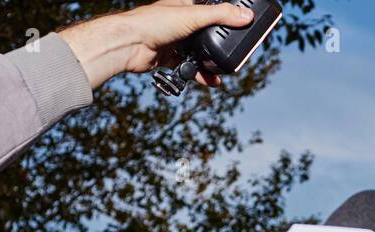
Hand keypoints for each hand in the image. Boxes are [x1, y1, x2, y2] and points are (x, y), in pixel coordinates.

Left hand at [60, 1, 256, 88]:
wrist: (129, 44)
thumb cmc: (154, 22)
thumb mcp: (193, 16)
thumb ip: (221, 16)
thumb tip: (246, 16)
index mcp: (185, 6)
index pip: (210, 9)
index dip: (225, 17)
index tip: (241, 26)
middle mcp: (180, 22)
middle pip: (206, 34)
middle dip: (219, 45)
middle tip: (234, 54)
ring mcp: (174, 40)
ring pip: (198, 53)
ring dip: (211, 63)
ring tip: (224, 72)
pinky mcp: (169, 58)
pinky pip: (189, 68)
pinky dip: (199, 75)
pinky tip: (210, 81)